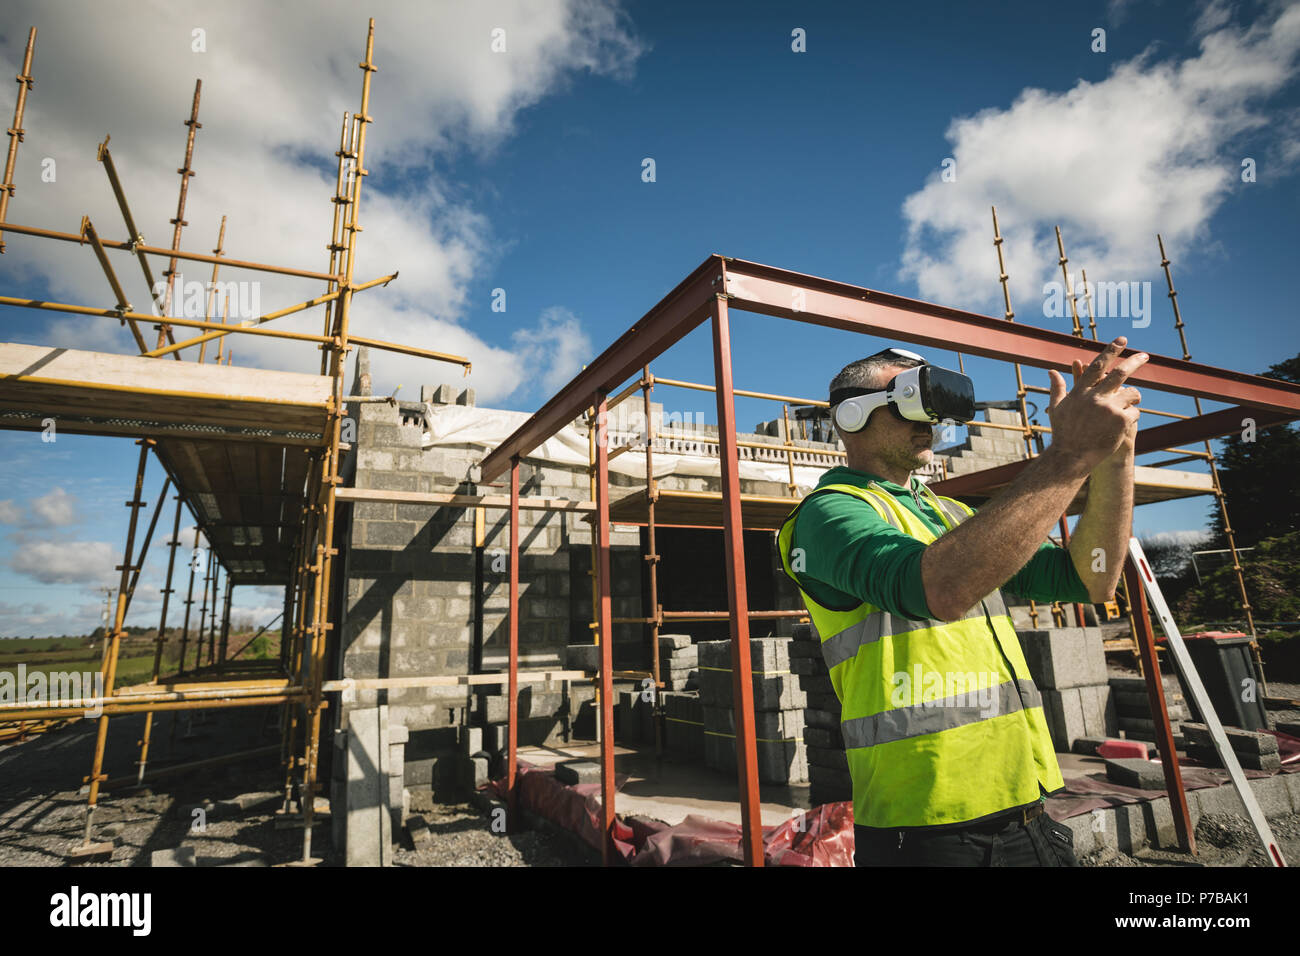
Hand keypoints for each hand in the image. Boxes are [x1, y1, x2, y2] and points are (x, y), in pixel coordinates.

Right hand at [1046, 337, 1145, 474]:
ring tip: (1127, 407)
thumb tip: (1052, 371)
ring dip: (1133, 398)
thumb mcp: (1057, 408)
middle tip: (1145, 356)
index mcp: (1080, 392)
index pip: (1097, 365)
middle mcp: (1095, 397)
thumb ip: (1057, 387)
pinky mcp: (1121, 421)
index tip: (1121, 340)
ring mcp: (1109, 409)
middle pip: (1120, 373)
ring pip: (1132, 394)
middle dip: (1135, 361)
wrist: (1072, 457)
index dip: (1110, 351)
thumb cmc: (1063, 433)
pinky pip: (1135, 412)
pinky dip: (1132, 417)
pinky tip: (1121, 426)